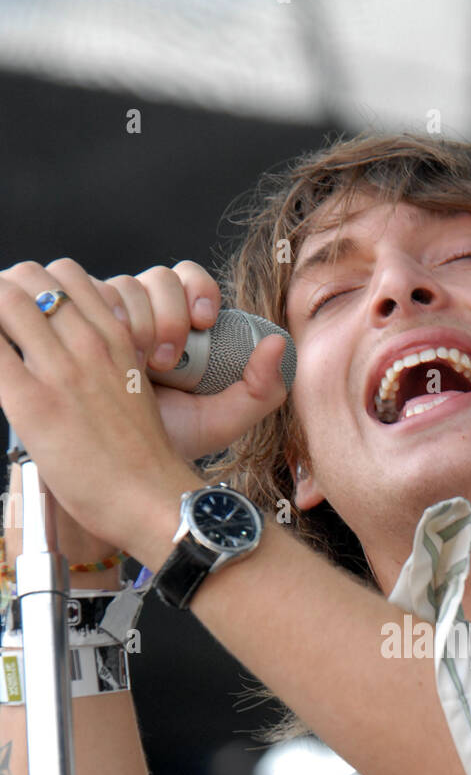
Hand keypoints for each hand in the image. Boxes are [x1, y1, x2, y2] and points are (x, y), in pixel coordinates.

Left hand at [0, 257, 194, 554]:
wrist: (152, 499)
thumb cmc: (141, 461)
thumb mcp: (129, 394)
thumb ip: (98, 369)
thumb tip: (60, 365)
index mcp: (115, 341)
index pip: (66, 275)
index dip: (36, 285)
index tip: (24, 310)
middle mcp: (88, 346)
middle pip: (30, 276)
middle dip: (4, 290)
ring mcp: (60, 372)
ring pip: (8, 298)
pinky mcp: (32, 404)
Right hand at [95, 260, 289, 460]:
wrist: (126, 464)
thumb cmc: (175, 439)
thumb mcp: (226, 419)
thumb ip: (263, 389)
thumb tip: (280, 343)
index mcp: (183, 323)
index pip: (190, 279)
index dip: (198, 289)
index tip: (204, 320)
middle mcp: (146, 312)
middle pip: (158, 278)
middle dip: (169, 310)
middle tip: (171, 357)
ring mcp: (109, 317)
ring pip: (124, 286)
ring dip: (137, 319)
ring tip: (142, 365)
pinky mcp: (76, 325)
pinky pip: (87, 299)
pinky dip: (103, 320)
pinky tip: (114, 355)